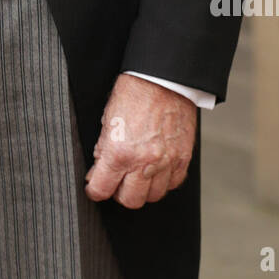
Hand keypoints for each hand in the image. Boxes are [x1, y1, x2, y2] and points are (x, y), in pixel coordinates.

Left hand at [84, 74, 195, 207]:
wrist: (163, 78)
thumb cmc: (134, 92)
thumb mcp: (107, 119)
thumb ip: (103, 149)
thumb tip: (99, 170)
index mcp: (119, 152)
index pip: (102, 189)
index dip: (95, 190)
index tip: (95, 187)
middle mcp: (143, 162)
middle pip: (130, 200)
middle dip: (119, 193)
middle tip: (117, 181)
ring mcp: (166, 162)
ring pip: (153, 196)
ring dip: (143, 188)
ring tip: (138, 174)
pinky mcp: (183, 158)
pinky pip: (173, 184)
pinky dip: (164, 181)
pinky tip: (156, 169)